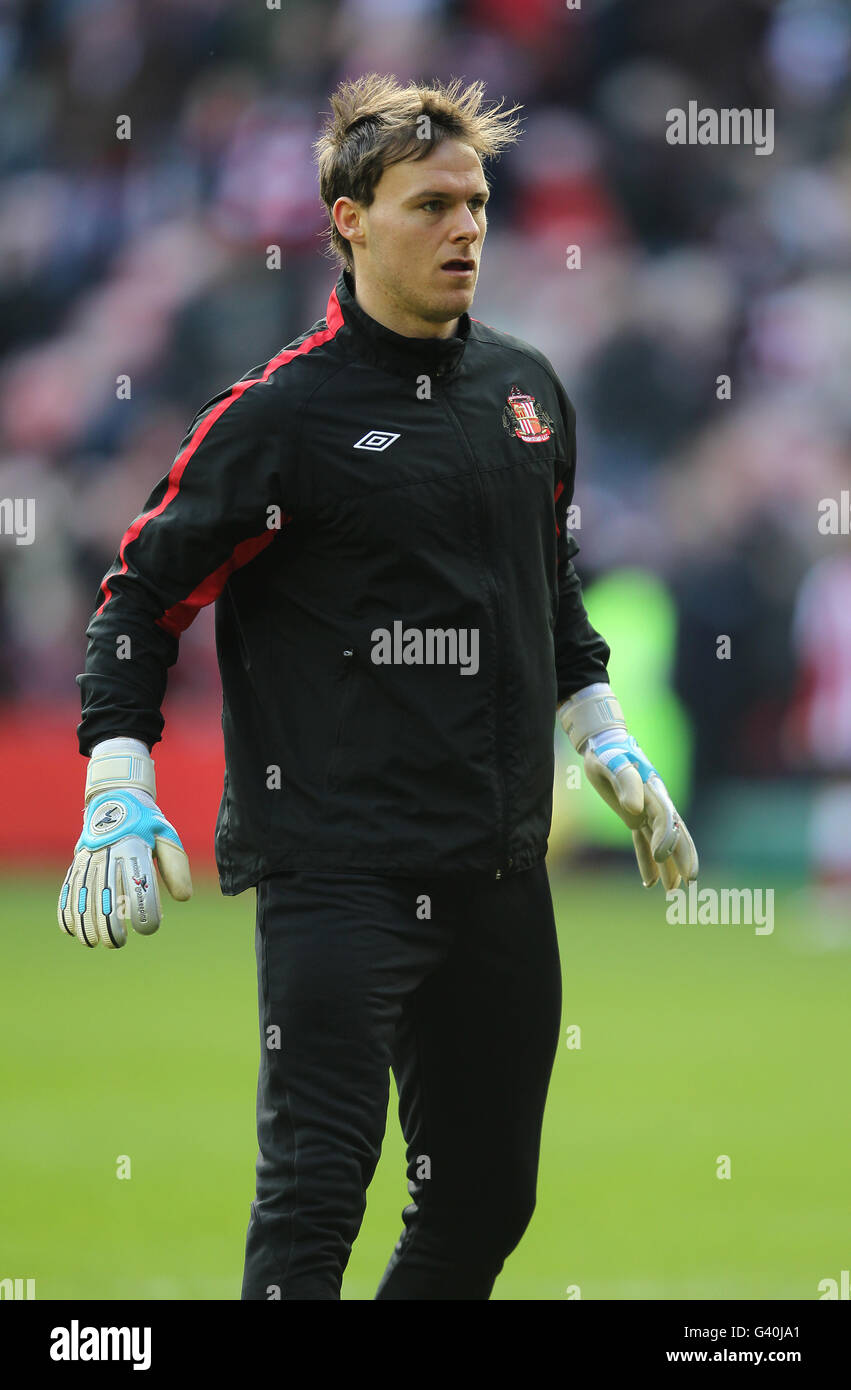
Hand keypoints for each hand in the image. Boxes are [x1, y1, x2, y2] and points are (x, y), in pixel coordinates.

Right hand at [58, 738, 191, 947]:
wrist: (116, 797)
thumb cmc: (147, 823)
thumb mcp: (167, 838)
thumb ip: (176, 867)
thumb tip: (184, 898)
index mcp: (135, 846)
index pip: (139, 884)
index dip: (144, 910)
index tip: (149, 928)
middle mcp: (109, 852)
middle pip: (105, 894)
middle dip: (108, 923)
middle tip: (118, 943)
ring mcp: (89, 857)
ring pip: (83, 894)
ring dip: (86, 922)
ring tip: (94, 943)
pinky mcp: (77, 861)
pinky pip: (68, 887)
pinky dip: (67, 909)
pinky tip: (71, 929)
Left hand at [559, 684, 698, 890]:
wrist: (603, 746)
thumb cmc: (607, 753)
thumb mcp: (612, 764)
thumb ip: (625, 782)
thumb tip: (634, 809)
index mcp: (654, 791)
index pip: (666, 818)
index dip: (667, 838)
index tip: (661, 856)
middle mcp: (655, 803)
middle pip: (675, 833)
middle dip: (684, 856)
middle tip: (691, 880)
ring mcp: (647, 811)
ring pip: (662, 843)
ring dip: (669, 866)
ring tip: (673, 891)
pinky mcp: (635, 817)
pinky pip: (644, 842)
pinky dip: (647, 862)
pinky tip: (650, 882)